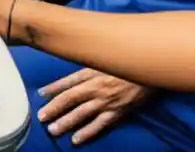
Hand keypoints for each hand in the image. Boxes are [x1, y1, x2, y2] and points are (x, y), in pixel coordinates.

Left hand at [37, 69, 152, 145]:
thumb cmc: (131, 59)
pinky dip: (87, 132)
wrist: (153, 67)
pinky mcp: (118, 111)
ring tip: (53, 130)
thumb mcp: (109, 55)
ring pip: (82, 113)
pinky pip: (100, 124)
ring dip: (66, 122)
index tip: (41, 94)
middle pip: (71, 98)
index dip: (54, 87)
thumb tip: (80, 59)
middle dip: (55, 108)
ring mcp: (107, 100)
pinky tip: (76, 139)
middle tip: (42, 117)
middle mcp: (97, 86)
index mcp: (94, 70)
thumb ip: (95, 60)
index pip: (69, 81)